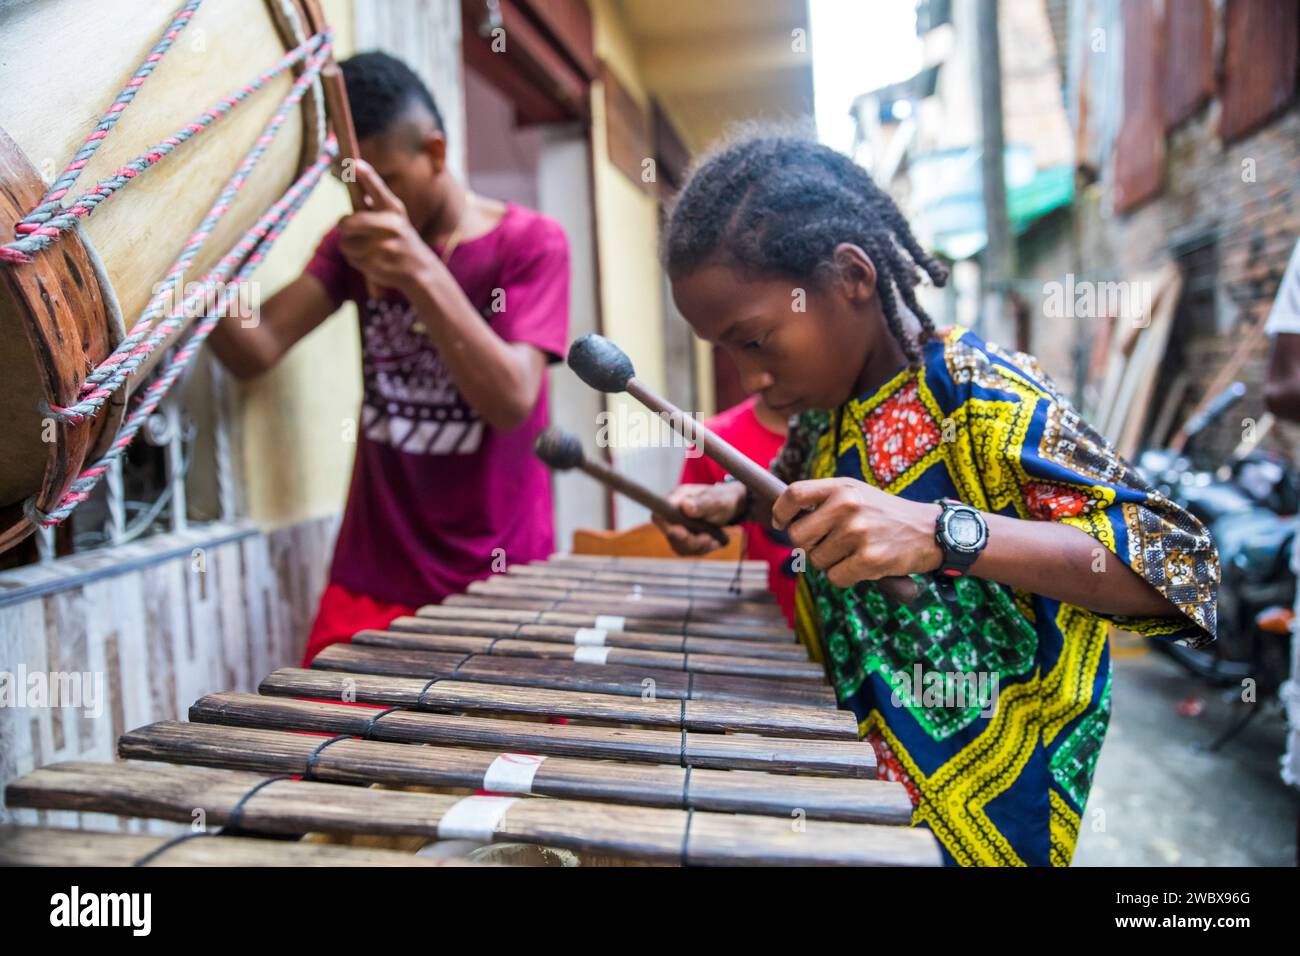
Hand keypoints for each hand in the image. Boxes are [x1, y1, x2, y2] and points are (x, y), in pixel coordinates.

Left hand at [336, 160, 442, 297]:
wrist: (422, 270)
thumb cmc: (398, 239)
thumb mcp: (392, 217)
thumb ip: (372, 201)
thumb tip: (351, 168)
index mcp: (394, 209)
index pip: (377, 189)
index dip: (365, 175)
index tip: (353, 163)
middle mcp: (392, 225)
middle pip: (348, 222)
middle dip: (344, 226)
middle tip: (346, 228)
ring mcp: (386, 247)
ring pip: (346, 243)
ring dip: (350, 247)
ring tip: (367, 248)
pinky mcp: (380, 265)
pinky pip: (352, 259)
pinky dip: (356, 260)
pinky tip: (372, 261)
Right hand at [653, 482, 745, 555]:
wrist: (727, 505)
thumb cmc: (720, 498)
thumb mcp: (715, 500)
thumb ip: (701, 503)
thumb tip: (686, 506)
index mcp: (675, 500)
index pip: (658, 516)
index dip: (666, 528)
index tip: (684, 533)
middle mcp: (672, 515)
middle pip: (670, 536)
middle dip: (690, 541)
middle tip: (707, 538)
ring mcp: (677, 528)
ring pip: (679, 546)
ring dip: (698, 547)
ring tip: (712, 539)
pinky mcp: (684, 539)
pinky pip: (688, 550)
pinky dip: (702, 549)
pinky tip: (713, 542)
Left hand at [771, 478, 942, 586]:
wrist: (929, 531)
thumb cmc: (884, 515)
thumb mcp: (857, 494)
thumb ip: (824, 502)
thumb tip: (786, 524)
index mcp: (842, 487)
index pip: (794, 494)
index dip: (781, 512)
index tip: (782, 523)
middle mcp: (848, 506)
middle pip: (797, 535)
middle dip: (807, 546)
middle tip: (827, 545)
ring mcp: (858, 532)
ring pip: (816, 561)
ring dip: (830, 563)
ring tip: (854, 552)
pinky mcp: (869, 559)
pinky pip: (835, 578)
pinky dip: (845, 577)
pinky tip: (863, 565)